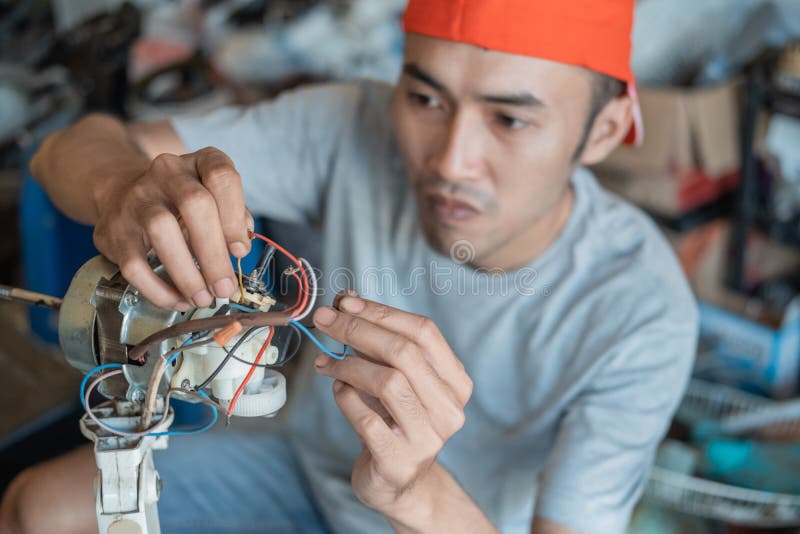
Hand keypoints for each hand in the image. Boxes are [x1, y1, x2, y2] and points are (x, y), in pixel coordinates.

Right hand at [92, 147, 252, 310]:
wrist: (122, 191)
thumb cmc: (181, 203)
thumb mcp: (213, 201)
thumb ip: (234, 220)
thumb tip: (241, 247)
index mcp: (199, 163)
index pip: (222, 177)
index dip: (234, 217)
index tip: (240, 251)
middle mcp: (167, 172)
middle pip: (195, 205)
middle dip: (214, 254)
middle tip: (225, 288)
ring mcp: (137, 197)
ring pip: (162, 230)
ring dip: (187, 273)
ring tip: (202, 298)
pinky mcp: (114, 228)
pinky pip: (134, 263)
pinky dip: (158, 289)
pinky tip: (177, 300)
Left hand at [312, 294, 472, 515]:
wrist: (399, 483)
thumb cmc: (394, 419)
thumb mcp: (396, 378)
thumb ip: (378, 342)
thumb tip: (345, 301)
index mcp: (456, 381)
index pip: (424, 332)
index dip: (382, 312)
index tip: (345, 303)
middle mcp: (449, 408)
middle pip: (405, 353)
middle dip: (358, 330)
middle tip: (325, 321)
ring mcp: (428, 437)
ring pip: (388, 382)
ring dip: (349, 364)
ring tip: (327, 361)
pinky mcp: (399, 461)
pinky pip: (366, 417)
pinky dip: (344, 397)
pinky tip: (337, 390)